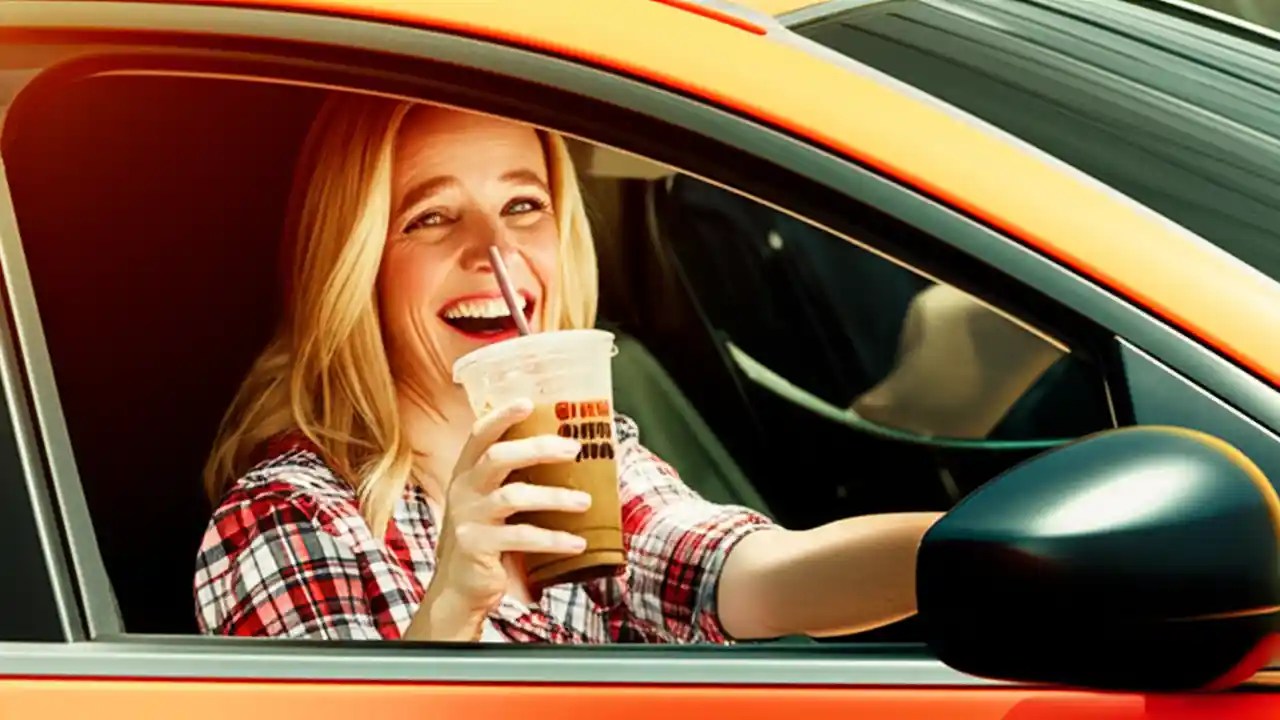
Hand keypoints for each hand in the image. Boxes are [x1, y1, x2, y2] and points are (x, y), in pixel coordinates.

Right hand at [407, 398, 589, 640]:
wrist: (459, 590)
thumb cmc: (485, 539)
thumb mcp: (491, 503)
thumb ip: (512, 479)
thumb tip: (564, 453)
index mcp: (466, 474)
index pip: (479, 435)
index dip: (502, 416)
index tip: (528, 402)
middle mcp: (463, 491)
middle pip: (498, 457)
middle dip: (538, 448)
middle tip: (574, 449)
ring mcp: (468, 518)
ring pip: (513, 496)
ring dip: (555, 498)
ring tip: (585, 502)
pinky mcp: (477, 546)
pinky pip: (521, 537)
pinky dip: (553, 539)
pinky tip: (576, 543)